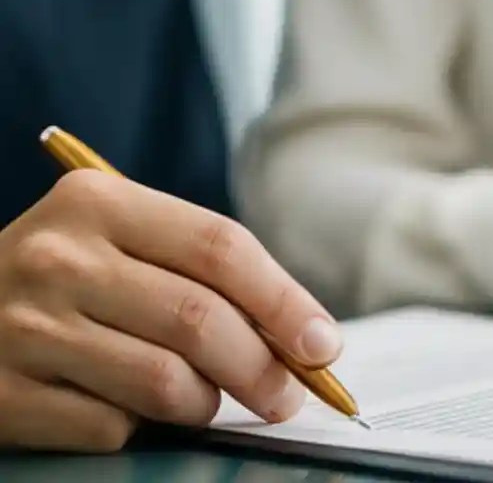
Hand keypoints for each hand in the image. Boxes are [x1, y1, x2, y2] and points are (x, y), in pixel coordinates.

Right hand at [0, 171, 341, 450]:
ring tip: (204, 399)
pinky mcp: (2, 393)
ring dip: (205, 402)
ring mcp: (24, 326)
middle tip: (288, 395)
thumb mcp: (120, 246)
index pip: (221, 248)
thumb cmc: (65, 283)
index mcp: (98, 202)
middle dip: (264, 368)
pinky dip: (137, 429)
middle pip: (200, 319)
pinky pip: (110, 427)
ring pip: (165, 381)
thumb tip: (305, 339)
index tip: (323, 345)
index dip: (285, 300)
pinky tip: (124, 409)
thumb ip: (203, 276)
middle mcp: (56, 256)